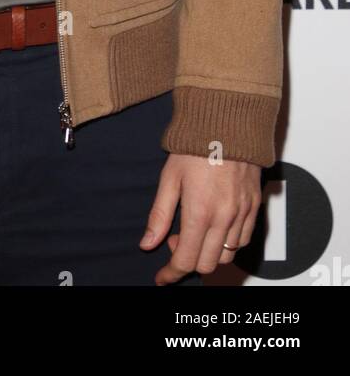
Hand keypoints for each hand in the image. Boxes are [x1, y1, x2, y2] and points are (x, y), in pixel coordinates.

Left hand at [139, 152, 261, 284]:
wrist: (228, 124)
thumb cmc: (195, 146)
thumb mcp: (169, 178)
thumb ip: (159, 215)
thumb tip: (147, 243)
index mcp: (200, 212)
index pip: (186, 260)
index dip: (171, 273)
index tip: (162, 277)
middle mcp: (224, 218)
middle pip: (207, 264)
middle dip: (188, 261)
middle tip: (176, 240)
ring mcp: (242, 214)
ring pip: (226, 255)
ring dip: (208, 252)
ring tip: (195, 229)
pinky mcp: (254, 207)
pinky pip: (243, 240)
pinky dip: (228, 243)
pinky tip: (215, 226)